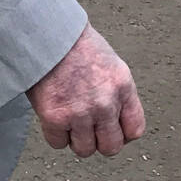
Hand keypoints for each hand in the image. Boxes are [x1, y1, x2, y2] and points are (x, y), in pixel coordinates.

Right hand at [26, 23, 144, 157]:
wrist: (46, 31)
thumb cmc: (74, 42)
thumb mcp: (109, 62)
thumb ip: (114, 91)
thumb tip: (113, 116)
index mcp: (122, 86)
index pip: (135, 130)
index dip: (122, 133)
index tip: (111, 129)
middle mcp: (105, 103)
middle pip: (111, 147)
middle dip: (99, 140)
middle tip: (87, 128)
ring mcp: (81, 112)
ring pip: (84, 149)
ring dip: (75, 138)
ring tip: (68, 119)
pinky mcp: (55, 117)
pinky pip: (58, 143)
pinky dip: (54, 133)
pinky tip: (52, 115)